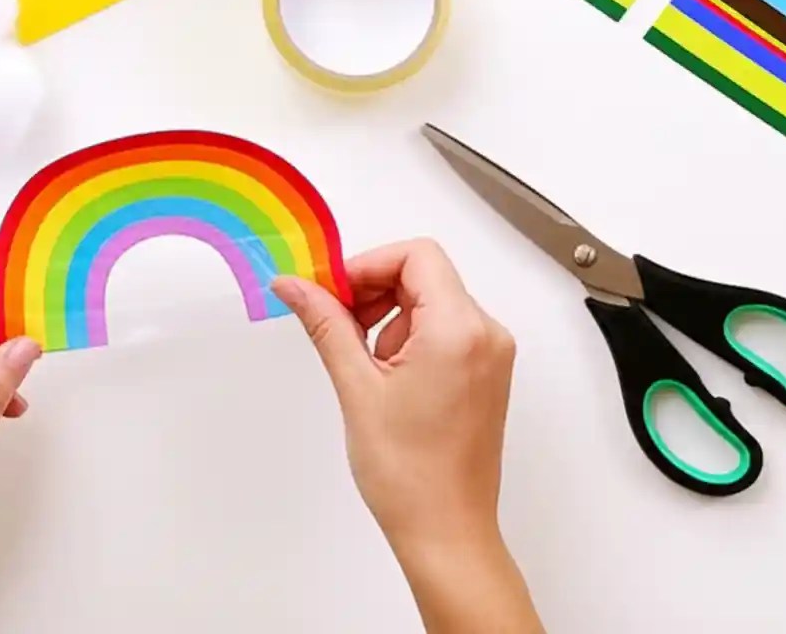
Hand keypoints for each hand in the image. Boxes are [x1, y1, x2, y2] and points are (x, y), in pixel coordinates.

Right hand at [272, 239, 540, 631]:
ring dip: (390, 318)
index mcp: (459, 331)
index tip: (332, 291)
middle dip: (375, 291)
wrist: (446, 530)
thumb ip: (326, 324)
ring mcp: (491, 355)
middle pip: (425, 275)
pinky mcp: (487, 374)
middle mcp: (486, 335)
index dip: (366, 265)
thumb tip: (294, 285)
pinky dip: (409, 339)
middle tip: (336, 324)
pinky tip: (387, 379)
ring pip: (433, 303)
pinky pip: (446, 331)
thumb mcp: (356, 386)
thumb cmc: (410, 474)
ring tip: (366, 368)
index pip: (416, 255)